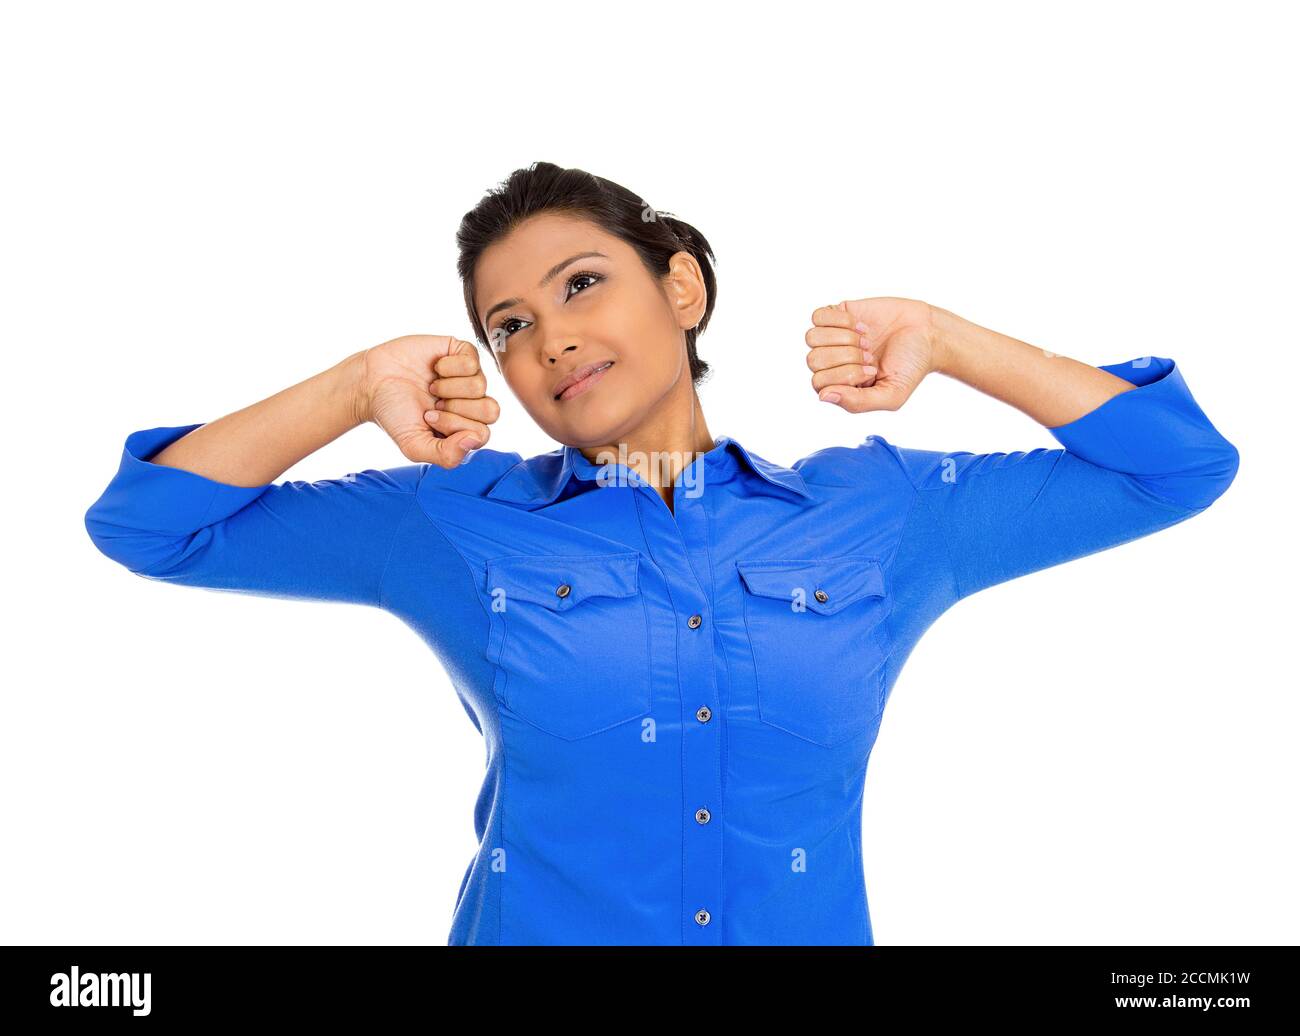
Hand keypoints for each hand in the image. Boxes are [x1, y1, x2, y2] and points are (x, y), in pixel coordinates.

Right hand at [356, 334, 499, 466]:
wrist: (371, 382)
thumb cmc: (395, 415)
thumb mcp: (414, 446)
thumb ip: (446, 455)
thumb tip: (473, 440)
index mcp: (467, 428)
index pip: (482, 433)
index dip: (454, 426)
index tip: (428, 418)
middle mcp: (473, 403)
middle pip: (491, 410)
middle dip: (455, 409)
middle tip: (433, 404)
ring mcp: (470, 377)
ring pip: (480, 386)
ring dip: (448, 388)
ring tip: (431, 387)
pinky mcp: (462, 353)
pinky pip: (472, 362)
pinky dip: (448, 367)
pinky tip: (434, 369)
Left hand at [806, 296, 940, 412]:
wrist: (928, 334)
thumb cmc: (910, 367)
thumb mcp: (891, 395)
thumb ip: (857, 402)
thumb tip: (824, 396)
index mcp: (839, 386)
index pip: (819, 383)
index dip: (846, 376)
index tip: (872, 371)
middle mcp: (832, 363)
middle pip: (814, 360)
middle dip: (847, 357)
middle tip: (871, 355)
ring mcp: (832, 338)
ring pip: (811, 338)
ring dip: (844, 338)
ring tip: (867, 341)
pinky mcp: (838, 314)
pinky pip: (818, 316)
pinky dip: (841, 320)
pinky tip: (862, 326)